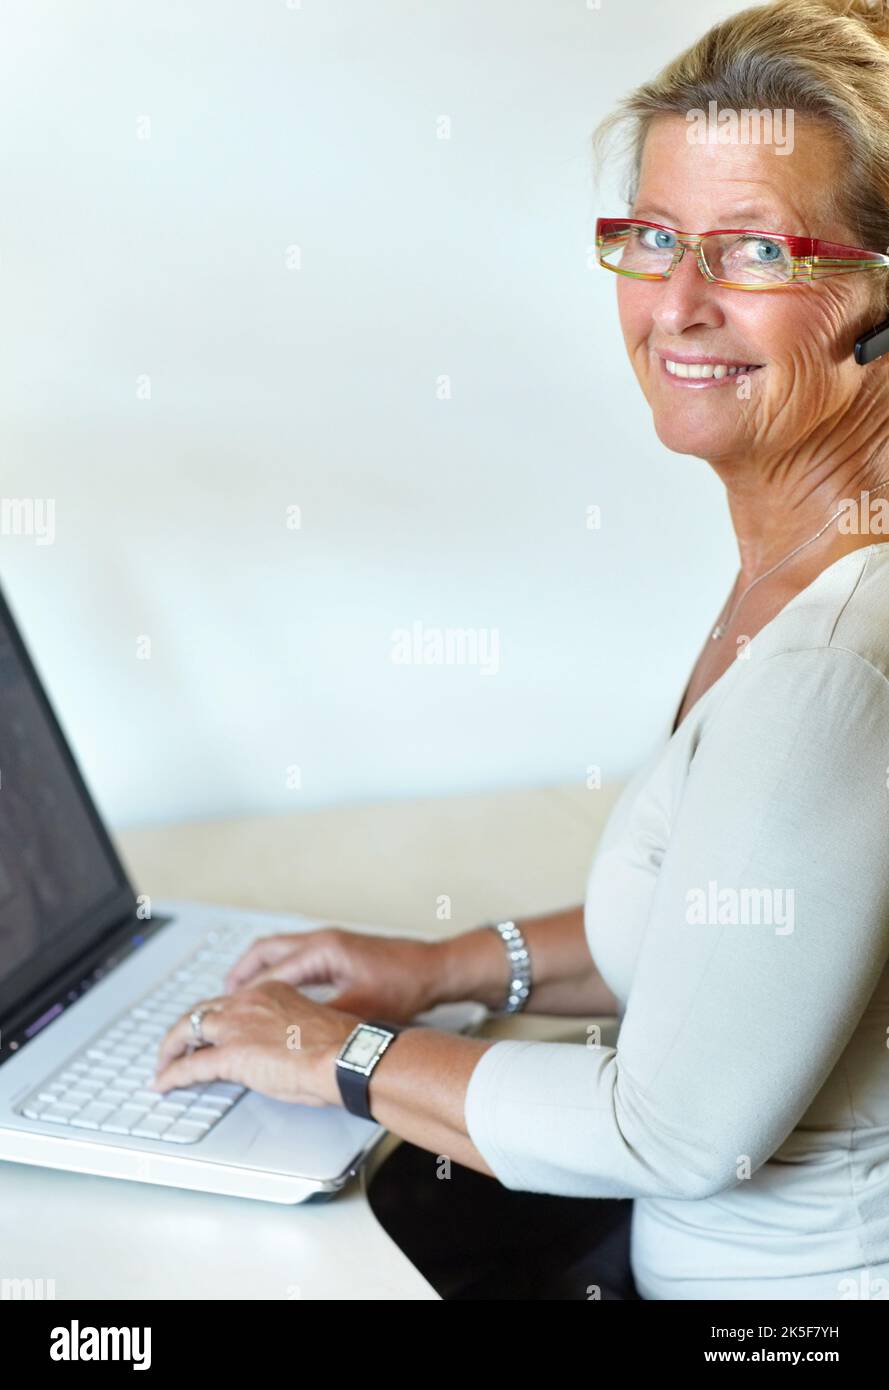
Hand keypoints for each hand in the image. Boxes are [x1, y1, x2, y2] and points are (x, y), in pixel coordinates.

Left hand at [150, 980, 361, 1105]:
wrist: (345, 1055)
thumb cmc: (339, 1046)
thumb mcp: (308, 1026)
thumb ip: (286, 1030)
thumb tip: (280, 1049)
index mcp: (269, 991)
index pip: (228, 1002)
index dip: (214, 1018)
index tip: (209, 1031)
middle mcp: (248, 1002)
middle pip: (201, 1012)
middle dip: (185, 1030)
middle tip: (176, 1047)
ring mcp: (237, 1027)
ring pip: (186, 1031)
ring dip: (171, 1050)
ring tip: (164, 1065)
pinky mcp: (231, 1055)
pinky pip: (190, 1066)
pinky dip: (172, 1075)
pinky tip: (164, 1083)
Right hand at [222, 925, 444, 1022]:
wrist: (436, 969)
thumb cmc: (405, 984)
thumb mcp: (360, 1009)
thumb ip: (322, 1020)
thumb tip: (290, 1038)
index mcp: (323, 950)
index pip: (271, 972)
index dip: (246, 996)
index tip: (226, 1012)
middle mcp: (322, 940)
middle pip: (266, 950)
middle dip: (240, 973)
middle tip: (221, 997)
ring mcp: (329, 943)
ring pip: (279, 951)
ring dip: (256, 970)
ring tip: (237, 994)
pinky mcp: (337, 952)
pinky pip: (294, 957)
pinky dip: (276, 971)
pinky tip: (275, 992)